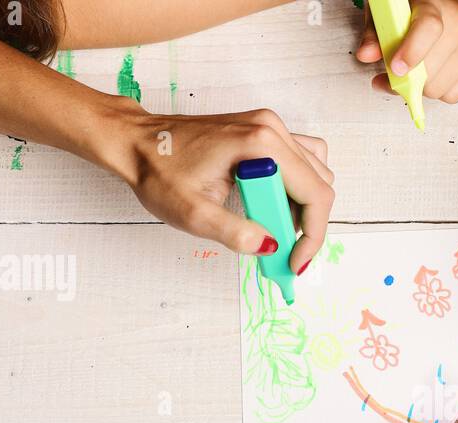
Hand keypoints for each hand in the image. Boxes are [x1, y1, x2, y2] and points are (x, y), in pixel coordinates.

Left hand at [110, 107, 334, 271]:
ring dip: (302, 207)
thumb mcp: (193, 213)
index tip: (295, 262)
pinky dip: (296, 189)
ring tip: (273, 227)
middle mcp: (272, 128)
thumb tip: (271, 247)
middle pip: (320, 183)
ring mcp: (269, 125)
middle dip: (308, 224)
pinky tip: (270, 205)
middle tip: (283, 251)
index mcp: (260, 144)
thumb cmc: (159, 172)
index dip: (313, 235)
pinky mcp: (263, 130)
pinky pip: (301, 162)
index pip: (315, 194)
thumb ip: (236, 234)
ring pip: (315, 173)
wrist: (137, 142)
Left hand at [354, 0, 457, 103]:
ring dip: (422, 85)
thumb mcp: (390, 13)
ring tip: (421, 68)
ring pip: (436, 90)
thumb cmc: (420, 9)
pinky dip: (439, 91)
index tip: (395, 69)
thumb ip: (376, 34)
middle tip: (398, 71)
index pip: (428, 29)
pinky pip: (451, 97)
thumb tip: (366, 56)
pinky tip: (438, 72)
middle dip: (406, 78)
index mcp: (434, 4)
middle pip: (427, 72)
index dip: (410, 53)